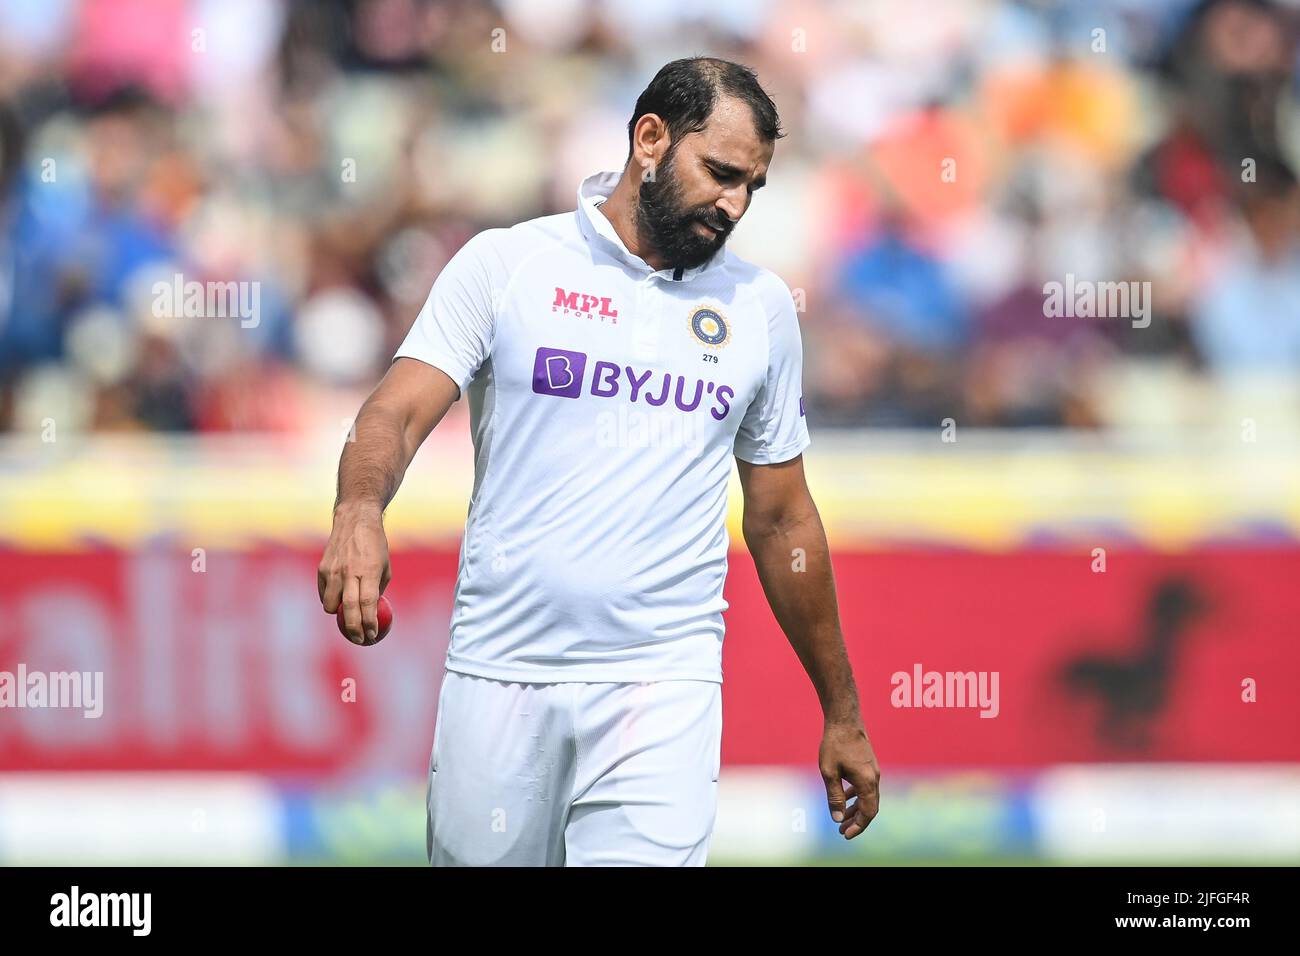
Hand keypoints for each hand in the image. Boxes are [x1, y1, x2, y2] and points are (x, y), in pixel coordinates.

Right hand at [318, 502, 392, 645]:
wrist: (354, 521)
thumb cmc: (375, 546)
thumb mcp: (384, 567)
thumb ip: (376, 589)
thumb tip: (372, 613)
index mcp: (369, 571)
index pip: (368, 603)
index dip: (369, 622)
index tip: (372, 635)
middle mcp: (349, 571)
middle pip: (348, 608)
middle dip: (354, 628)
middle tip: (359, 639)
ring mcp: (333, 570)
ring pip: (330, 604)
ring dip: (338, 614)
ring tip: (347, 616)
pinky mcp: (322, 569)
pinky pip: (324, 593)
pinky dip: (330, 600)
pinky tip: (337, 599)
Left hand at [819, 718, 879, 838]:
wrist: (844, 720)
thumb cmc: (835, 744)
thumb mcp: (829, 772)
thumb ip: (834, 796)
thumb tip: (836, 818)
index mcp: (867, 782)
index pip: (868, 813)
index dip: (858, 826)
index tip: (845, 835)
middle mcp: (874, 778)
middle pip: (869, 807)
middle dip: (856, 821)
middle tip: (841, 831)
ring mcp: (873, 771)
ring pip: (866, 797)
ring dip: (855, 809)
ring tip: (840, 819)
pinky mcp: (868, 765)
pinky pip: (864, 787)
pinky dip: (855, 796)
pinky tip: (843, 799)